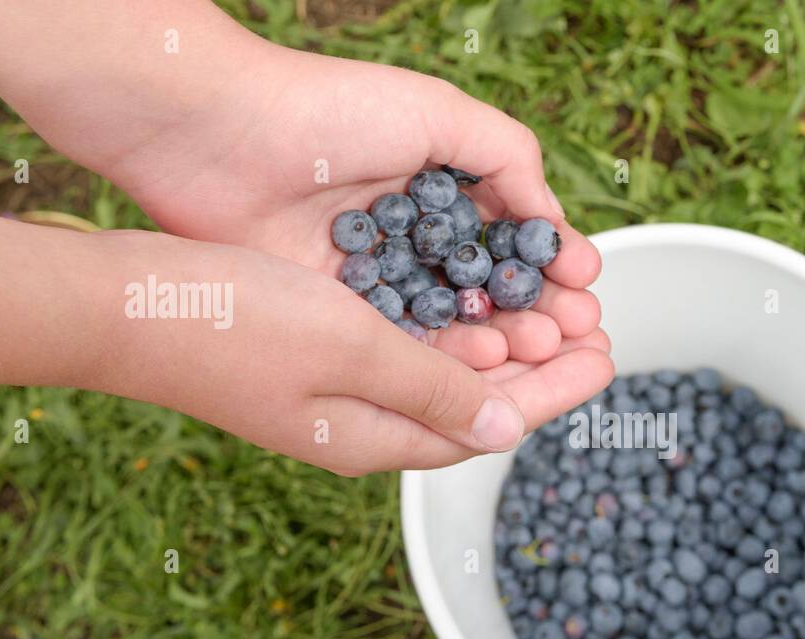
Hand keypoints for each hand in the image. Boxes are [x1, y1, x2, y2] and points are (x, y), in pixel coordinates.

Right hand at [0, 213, 610, 475]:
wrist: (126, 305)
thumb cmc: (235, 323)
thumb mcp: (350, 347)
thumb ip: (434, 388)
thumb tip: (505, 430)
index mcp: (376, 437)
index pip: (491, 423)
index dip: (556, 390)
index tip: (610, 356)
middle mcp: (364, 426)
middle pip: (477, 403)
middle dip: (541, 367)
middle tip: (594, 328)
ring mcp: (339, 395)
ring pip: (446, 376)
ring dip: (503, 345)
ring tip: (553, 309)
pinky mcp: (319, 360)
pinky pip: (410, 351)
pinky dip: (453, 329)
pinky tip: (476, 302)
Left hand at [102, 42, 604, 373]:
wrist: (216, 133)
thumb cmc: (329, 111)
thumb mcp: (438, 114)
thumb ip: (510, 160)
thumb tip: (558, 228)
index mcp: (440, 192)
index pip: (512, 244)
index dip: (554, 270)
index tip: (589, 288)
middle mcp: (412, 243)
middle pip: (491, 293)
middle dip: (543, 314)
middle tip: (582, 333)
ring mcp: (377, 283)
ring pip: (454, 326)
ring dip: (507, 340)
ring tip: (547, 349)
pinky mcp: (340, 315)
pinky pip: (405, 345)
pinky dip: (448, 354)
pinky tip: (487, 361)